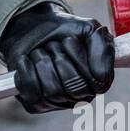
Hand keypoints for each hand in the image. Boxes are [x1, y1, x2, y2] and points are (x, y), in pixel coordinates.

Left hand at [0, 1, 114, 112]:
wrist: (32, 26)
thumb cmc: (63, 31)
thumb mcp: (89, 29)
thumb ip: (103, 48)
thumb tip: (101, 77)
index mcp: (97, 81)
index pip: (97, 83)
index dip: (80, 59)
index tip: (69, 40)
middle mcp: (79, 96)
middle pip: (74, 88)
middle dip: (59, 59)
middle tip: (53, 45)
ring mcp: (58, 103)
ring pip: (52, 90)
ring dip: (42, 62)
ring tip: (40, 52)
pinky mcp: (35, 104)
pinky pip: (32, 93)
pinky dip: (27, 70)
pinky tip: (27, 60)